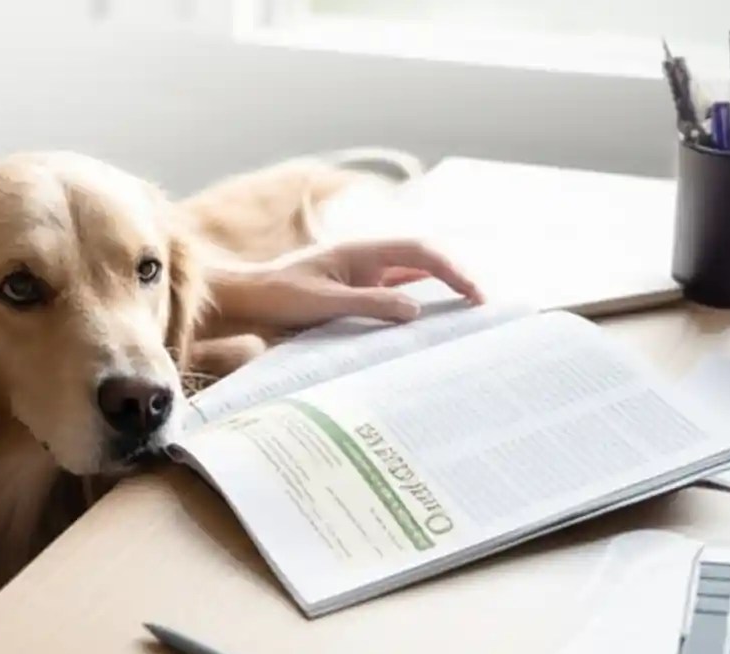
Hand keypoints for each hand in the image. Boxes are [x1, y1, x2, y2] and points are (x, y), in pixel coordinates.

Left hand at [234, 238, 483, 328]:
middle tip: (482, 307)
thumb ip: (368, 303)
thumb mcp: (322, 302)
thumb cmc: (277, 295)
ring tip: (465, 318)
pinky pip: (395, 296)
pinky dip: (416, 307)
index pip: (421, 252)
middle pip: (424, 262)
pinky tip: (428, 325)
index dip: (453, 270)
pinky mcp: (356, 292)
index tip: (475, 295)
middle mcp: (367, 259)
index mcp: (362, 251)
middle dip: (456, 279)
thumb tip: (415, 310)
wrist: (246, 298)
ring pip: (413, 279)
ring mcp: (363, 275)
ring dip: (440, 292)